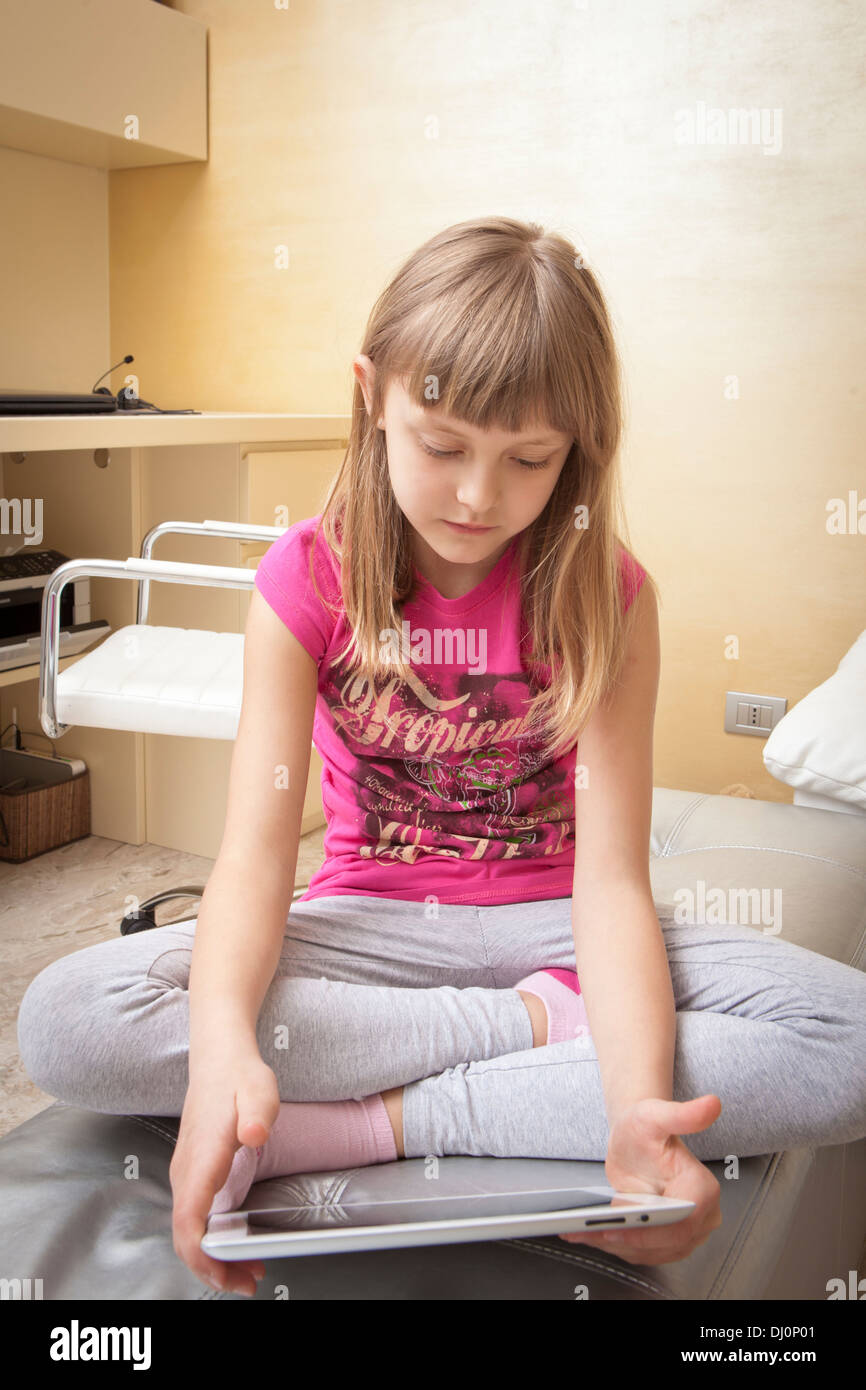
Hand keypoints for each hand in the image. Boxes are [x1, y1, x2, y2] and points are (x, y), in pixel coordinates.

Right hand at [170, 1049, 280, 1296]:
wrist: (218, 1058)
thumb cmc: (238, 1076)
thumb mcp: (259, 1089)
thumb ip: (258, 1113)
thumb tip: (253, 1135)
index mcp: (201, 1160)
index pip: (188, 1222)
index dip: (203, 1257)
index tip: (228, 1272)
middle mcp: (186, 1173)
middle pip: (186, 1237)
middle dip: (213, 1268)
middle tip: (248, 1281)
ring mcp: (186, 1175)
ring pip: (188, 1231)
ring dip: (212, 1257)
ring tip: (246, 1271)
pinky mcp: (193, 1175)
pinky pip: (193, 1218)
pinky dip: (210, 1240)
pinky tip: (233, 1242)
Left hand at [559, 1094, 722, 1265]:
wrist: (634, 1141)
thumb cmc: (644, 1128)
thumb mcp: (656, 1116)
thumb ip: (682, 1115)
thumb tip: (712, 1105)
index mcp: (703, 1190)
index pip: (682, 1223)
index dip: (651, 1230)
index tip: (621, 1226)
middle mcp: (701, 1216)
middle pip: (667, 1243)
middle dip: (630, 1240)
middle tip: (596, 1231)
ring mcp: (685, 1232)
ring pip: (653, 1252)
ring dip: (619, 1245)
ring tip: (587, 1233)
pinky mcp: (667, 1241)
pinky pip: (644, 1252)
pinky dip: (619, 1247)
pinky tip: (594, 1235)